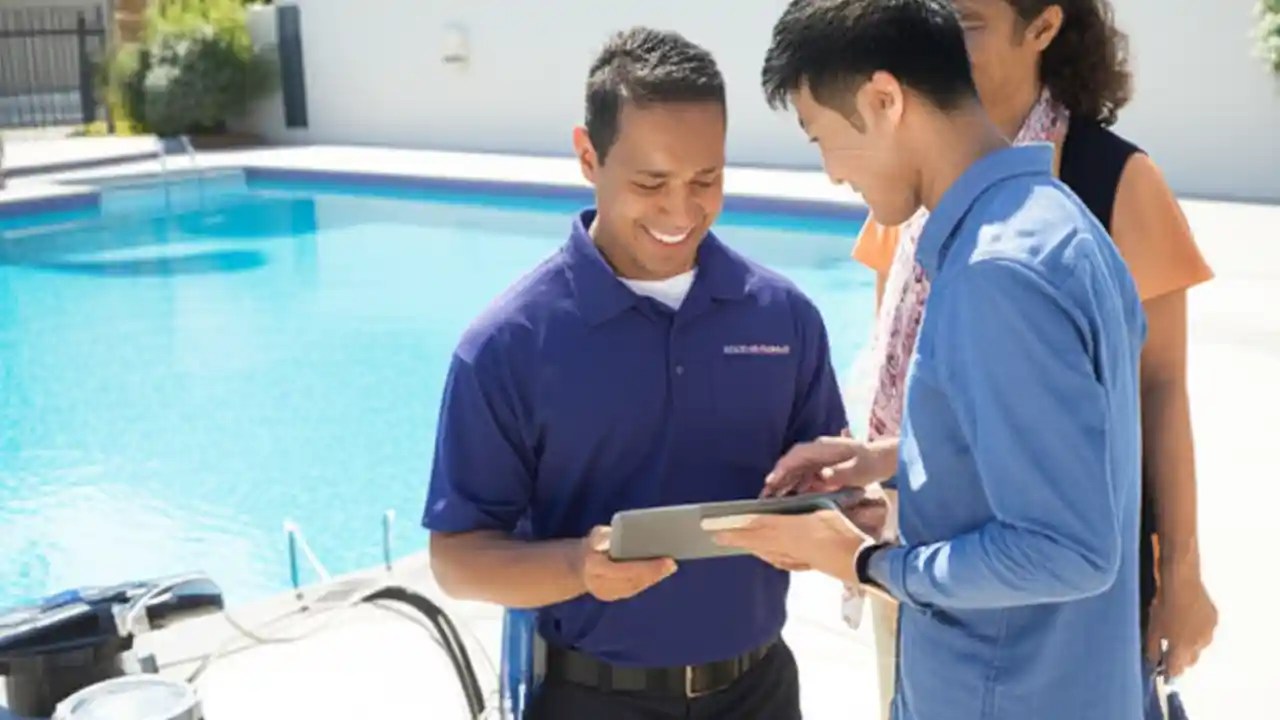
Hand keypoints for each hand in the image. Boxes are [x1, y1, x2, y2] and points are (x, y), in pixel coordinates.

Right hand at [574, 526, 676, 601]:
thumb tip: (609, 538)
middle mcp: (600, 584)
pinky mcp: (612, 596)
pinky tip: (659, 573)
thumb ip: (602, 537)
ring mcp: (606, 593)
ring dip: (653, 577)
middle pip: (632, 580)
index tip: (665, 560)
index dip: (646, 567)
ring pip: (634, 586)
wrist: (579, 565)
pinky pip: (632, 590)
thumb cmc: (593, 546)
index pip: (625, 570)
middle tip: (671, 563)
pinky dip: (647, 581)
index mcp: (594, 567)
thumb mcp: (595, 536)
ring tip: (669, 567)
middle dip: (654, 572)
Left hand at [703, 507, 878, 582]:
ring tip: (735, 543)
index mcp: (791, 529)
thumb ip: (806, 506)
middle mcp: (788, 545)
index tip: (717, 526)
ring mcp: (796, 557)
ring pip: (766, 551)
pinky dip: (768, 556)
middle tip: (714, 538)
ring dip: (749, 546)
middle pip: (756, 540)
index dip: (736, 525)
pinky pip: (780, 560)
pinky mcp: (806, 564)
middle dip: (735, 538)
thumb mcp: (825, 510)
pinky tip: (765, 555)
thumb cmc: (844, 531)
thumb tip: (793, 500)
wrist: (860, 561)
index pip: (757, 525)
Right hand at [762, 431, 895, 496]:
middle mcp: (815, 451)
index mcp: (822, 448)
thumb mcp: (858, 470)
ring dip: (782, 484)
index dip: (782, 468)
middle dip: (776, 479)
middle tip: (763, 496)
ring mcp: (816, 459)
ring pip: (794, 471)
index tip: (771, 481)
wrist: (881, 460)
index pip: (797, 455)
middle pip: (791, 463)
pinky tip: (787, 499)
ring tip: (769, 500)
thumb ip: (840, 473)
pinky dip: (792, 486)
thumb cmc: (869, 464)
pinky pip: (802, 476)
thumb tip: (822, 476)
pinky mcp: (819, 468)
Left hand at [1146, 563, 1216, 677]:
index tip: (1163, 669)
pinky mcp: (1215, 620)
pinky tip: (1187, 618)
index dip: (1169, 671)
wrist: (1181, 581)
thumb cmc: (1163, 604)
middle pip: (1190, 660)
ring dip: (1190, 644)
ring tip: (1178, 628)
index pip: (1177, 670)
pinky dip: (1197, 630)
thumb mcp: (1152, 628)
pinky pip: (1205, 632)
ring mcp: (1210, 632)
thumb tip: (1154, 662)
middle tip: (1168, 648)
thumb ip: (1153, 649)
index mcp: (1183, 648)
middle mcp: (1200, 645)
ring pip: (1199, 647)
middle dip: (1180, 658)